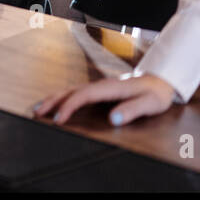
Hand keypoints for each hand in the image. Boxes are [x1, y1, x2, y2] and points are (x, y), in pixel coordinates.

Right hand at [34, 73, 175, 126]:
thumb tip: (113, 119)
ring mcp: (101, 86)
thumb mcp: (150, 103)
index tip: (59, 119)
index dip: (71, 106)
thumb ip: (132, 110)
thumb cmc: (156, 93)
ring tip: (39, 108)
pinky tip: (56, 104)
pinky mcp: (101, 90)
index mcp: (113, 87)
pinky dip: (64, 97)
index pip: (86, 95)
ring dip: (55, 98)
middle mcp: (104, 85)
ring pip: (73, 90)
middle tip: (37, 112)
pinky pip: (78, 92)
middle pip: (74, 90)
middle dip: (54, 100)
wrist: (161, 80)